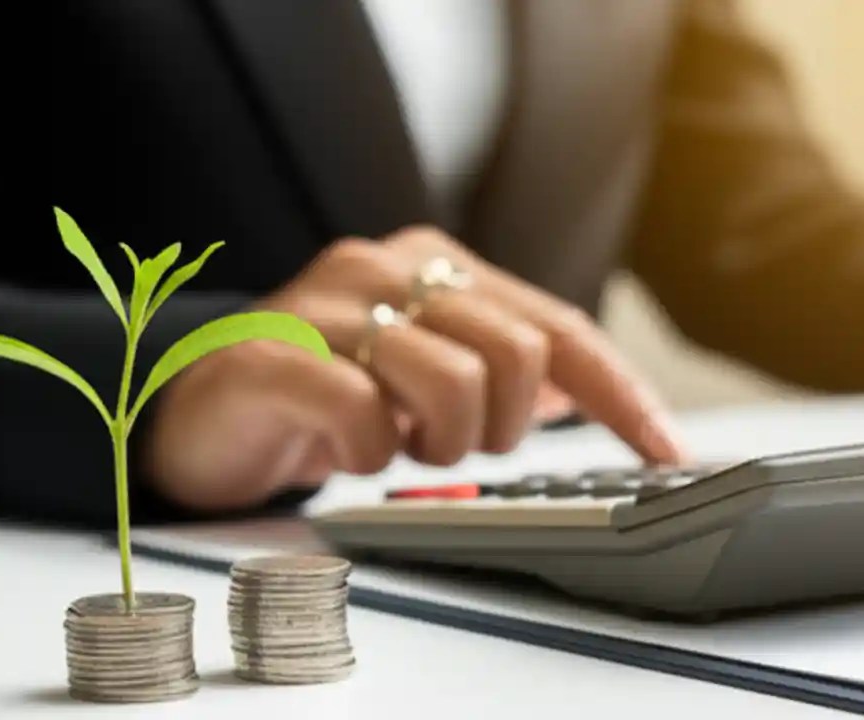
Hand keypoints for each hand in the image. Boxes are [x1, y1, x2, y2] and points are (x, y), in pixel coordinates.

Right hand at [144, 226, 685, 510]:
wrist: (198, 402)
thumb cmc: (326, 391)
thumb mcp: (424, 371)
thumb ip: (501, 369)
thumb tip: (592, 395)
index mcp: (435, 264)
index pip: (559, 328)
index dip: (622, 396)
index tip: (665, 452)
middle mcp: (386, 266)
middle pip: (519, 354)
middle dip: (503, 424)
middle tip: (453, 441)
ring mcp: (326, 305)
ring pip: (452, 384)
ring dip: (438, 442)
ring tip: (396, 442)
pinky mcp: (271, 355)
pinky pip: (364, 415)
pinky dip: (371, 454)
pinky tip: (345, 449)